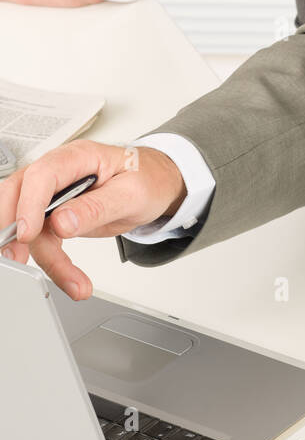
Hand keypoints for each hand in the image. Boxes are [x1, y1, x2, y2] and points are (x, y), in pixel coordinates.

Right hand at [0, 140, 186, 298]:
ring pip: (28, 224)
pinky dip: (52, 261)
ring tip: (72, 282)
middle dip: (13, 229)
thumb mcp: (132, 193)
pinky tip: (69, 278)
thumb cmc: (146, 180)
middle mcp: (60, 172)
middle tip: (20, 259)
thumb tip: (62, 222)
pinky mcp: (54, 214)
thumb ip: (97, 206)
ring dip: (41, 257)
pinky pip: (42, 238)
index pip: (42, 174)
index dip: (30, 203)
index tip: (28, 233)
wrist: (156, 185)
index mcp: (79, 157)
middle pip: (20, 195)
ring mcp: (54, 193)